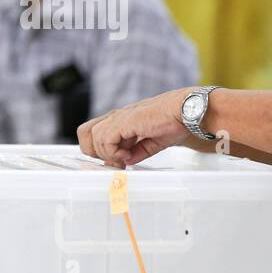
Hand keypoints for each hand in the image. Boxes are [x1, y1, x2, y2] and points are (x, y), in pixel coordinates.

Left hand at [77, 88, 191, 167]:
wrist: (186, 111)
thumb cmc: (174, 122)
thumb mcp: (152, 142)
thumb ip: (137, 151)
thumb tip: (127, 161)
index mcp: (122, 119)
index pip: (94, 132)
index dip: (101, 150)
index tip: (119, 160)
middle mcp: (117, 116)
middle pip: (85, 132)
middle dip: (95, 151)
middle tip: (116, 160)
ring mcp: (119, 117)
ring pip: (93, 137)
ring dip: (107, 154)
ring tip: (126, 158)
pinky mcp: (125, 121)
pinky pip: (105, 139)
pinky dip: (114, 152)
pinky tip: (128, 155)